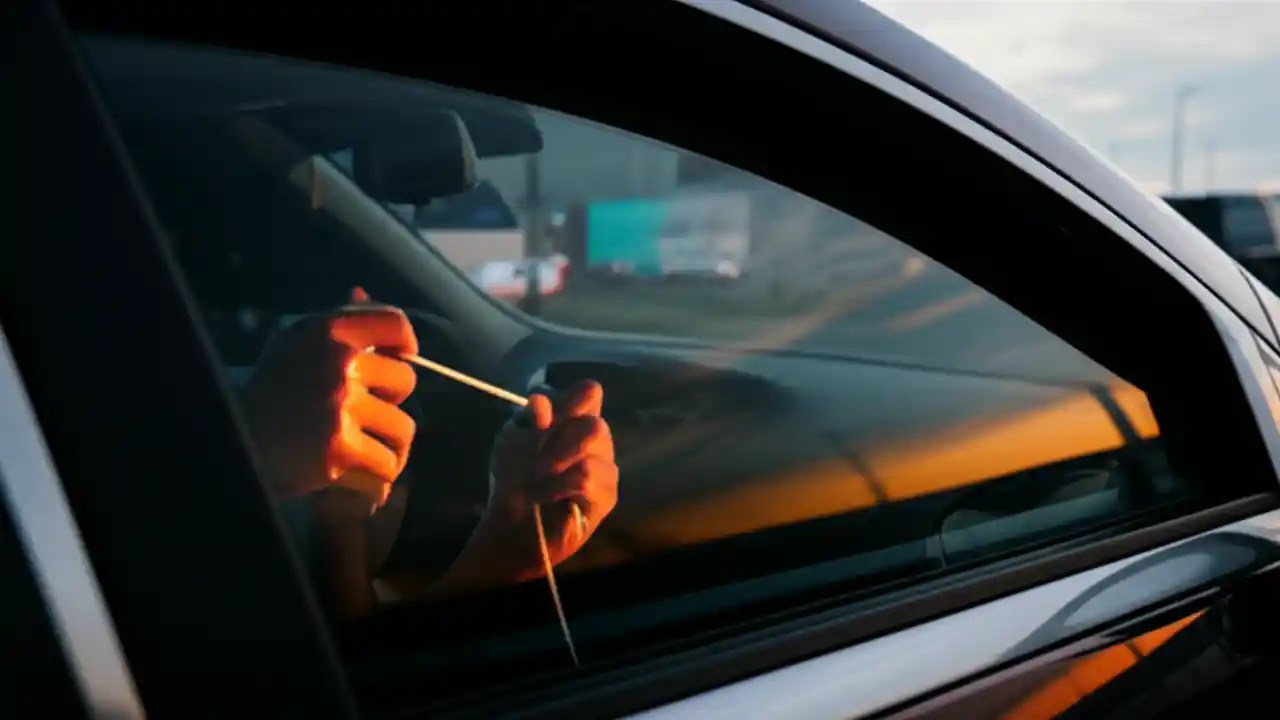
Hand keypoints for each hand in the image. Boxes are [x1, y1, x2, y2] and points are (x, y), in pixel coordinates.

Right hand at [242, 288, 418, 513]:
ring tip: (364, 448)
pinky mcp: (338, 449)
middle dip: (390, 401)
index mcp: (327, 330)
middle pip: (405, 381)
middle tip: (362, 414)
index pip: (395, 323)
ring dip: (388, 443)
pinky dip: (378, 476)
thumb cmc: (270, 391)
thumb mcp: (294, 343)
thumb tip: (361, 291)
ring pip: (402, 428)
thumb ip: (335, 321)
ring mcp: (340, 406)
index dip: (405, 344)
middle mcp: (338, 363)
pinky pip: (387, 464)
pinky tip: (360, 475)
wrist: (231, 440)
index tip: (398, 361)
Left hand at [436, 380, 617, 592]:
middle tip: (537, 461)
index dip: (569, 400)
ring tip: (539, 479)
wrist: (511, 525)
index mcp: (573, 419)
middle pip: (595, 422)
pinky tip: (549, 496)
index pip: (589, 393)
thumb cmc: (513, 479)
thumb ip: (528, 420)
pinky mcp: (607, 494)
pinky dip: (560, 485)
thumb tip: (540, 401)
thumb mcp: (511, 443)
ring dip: (558, 460)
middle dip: (560, 438)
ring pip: (595, 448)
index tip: (541, 417)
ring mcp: (605, 466)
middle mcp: (594, 439)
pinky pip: (588, 476)